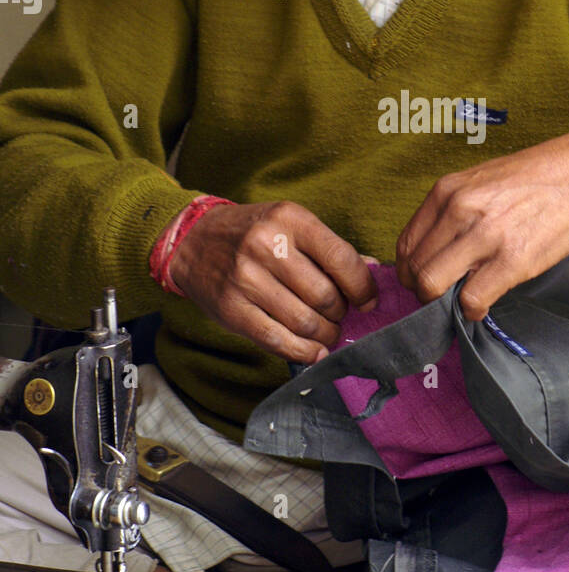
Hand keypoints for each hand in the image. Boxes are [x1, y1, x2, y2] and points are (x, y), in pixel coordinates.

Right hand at [168, 199, 377, 363]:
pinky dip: (303, 352)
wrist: (192, 240)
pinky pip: (277, 340)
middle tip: (339, 317)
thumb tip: (372, 274)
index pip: (341, 259)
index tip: (368, 302)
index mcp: (290, 219)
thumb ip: (328, 249)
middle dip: (340, 314)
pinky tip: (313, 351)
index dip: (363, 288)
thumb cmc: (252, 233)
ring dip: (324, 335)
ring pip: (304, 322)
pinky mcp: (231, 310)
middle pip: (325, 296)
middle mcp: (267, 245)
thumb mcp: (290, 224)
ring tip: (326, 334)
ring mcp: (246, 278)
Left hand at [395, 127, 568, 319]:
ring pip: (432, 286)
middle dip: (422, 291)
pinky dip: (472, 310)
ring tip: (461, 300)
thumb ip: (454, 212)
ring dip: (443, 303)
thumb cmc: (538, 178)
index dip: (409, 270)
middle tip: (441, 296)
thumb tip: (436, 251)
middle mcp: (460, 210)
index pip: (406, 244)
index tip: (422, 279)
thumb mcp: (482, 182)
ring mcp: (485, 235)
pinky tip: (483, 304)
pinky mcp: (512, 260)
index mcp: (448, 190)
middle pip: (414, 269)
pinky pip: (471, 300)